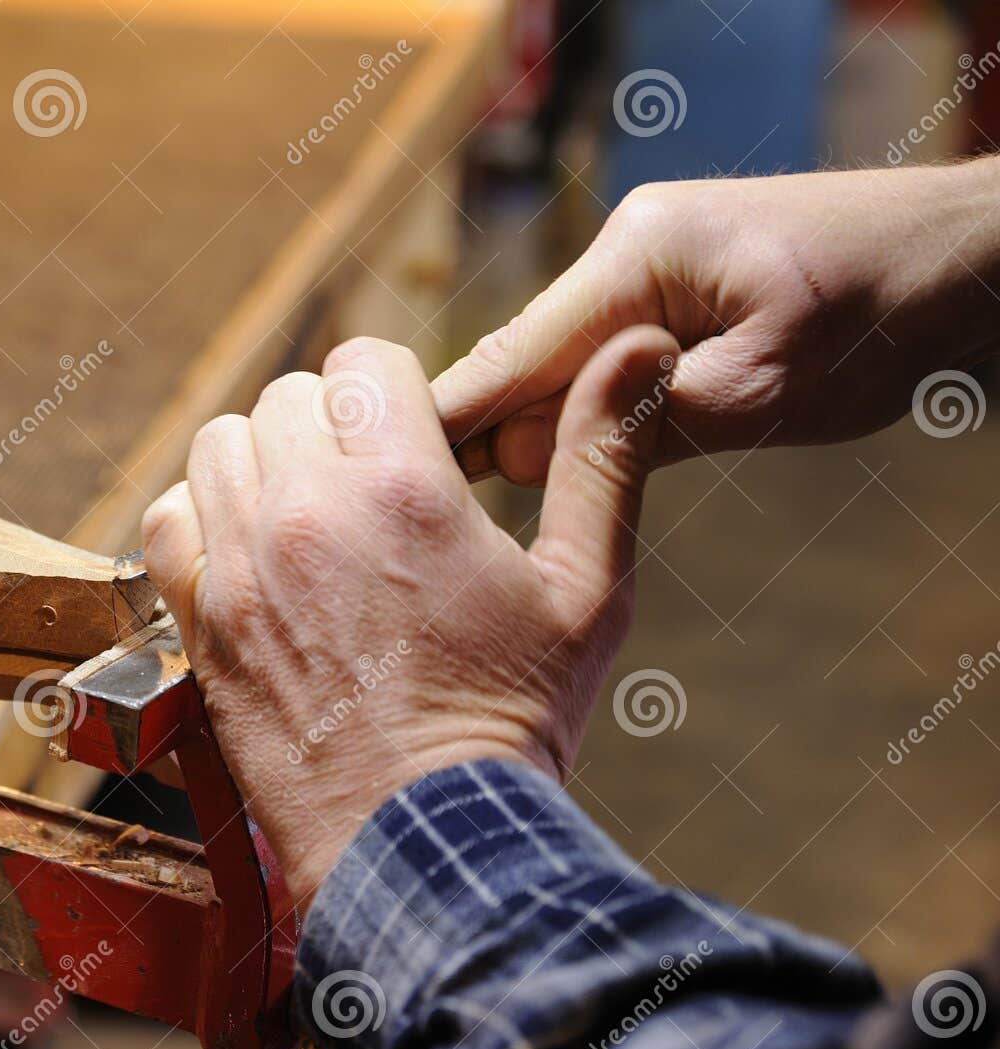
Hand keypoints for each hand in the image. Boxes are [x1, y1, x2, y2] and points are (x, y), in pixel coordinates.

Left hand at [141, 327, 677, 910]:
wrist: (420, 839)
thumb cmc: (509, 722)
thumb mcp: (588, 589)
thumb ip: (603, 457)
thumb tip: (639, 351)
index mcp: (405, 491)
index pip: (363, 360)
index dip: (391, 387)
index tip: (408, 433)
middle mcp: (309, 515)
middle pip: (289, 395)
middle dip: (331, 423)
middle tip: (366, 480)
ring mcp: (244, 569)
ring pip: (221, 445)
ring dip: (263, 461)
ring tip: (308, 510)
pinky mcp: (204, 623)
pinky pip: (169, 520)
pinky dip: (201, 518)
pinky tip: (249, 552)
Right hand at [436, 160, 999, 484]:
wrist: (969, 254)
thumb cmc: (886, 312)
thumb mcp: (765, 390)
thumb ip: (641, 426)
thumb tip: (527, 459)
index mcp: (638, 257)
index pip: (513, 350)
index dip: (445, 418)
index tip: (375, 472)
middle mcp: (626, 252)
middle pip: (524, 362)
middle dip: (490, 438)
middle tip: (429, 529)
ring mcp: (647, 270)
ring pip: (560, 368)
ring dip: (540, 433)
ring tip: (482, 514)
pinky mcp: (671, 296)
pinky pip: (601, 364)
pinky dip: (582, 415)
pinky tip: (559, 467)